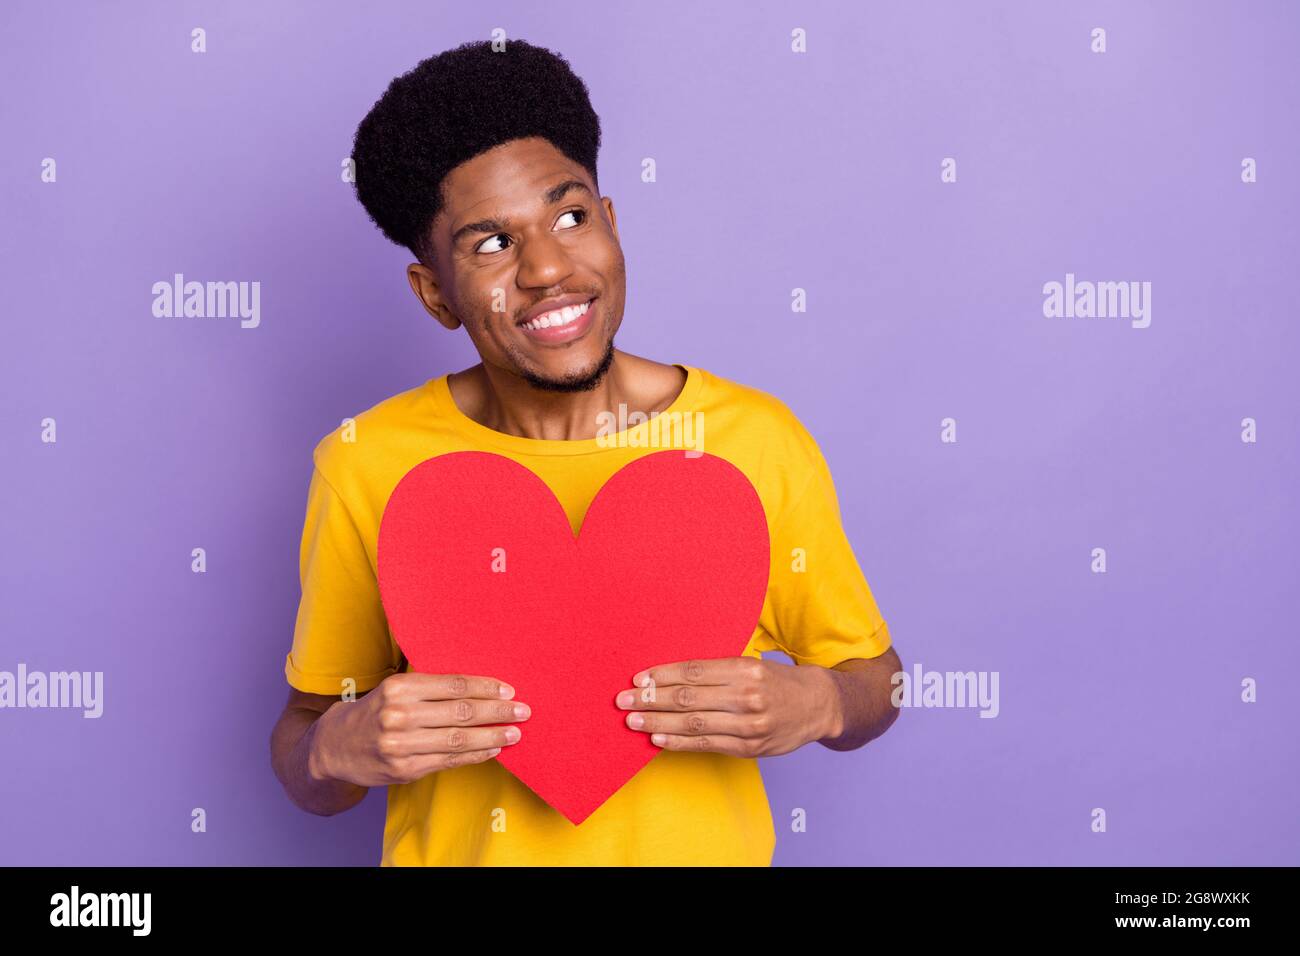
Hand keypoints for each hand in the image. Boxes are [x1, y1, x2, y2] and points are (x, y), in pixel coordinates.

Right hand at [309, 672, 528, 786]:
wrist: (335, 747)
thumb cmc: (375, 711)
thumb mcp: (395, 689)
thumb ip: (431, 687)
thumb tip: (482, 687)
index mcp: (400, 688)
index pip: (453, 685)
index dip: (485, 688)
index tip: (509, 690)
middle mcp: (399, 715)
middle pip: (460, 712)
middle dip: (497, 712)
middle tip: (523, 710)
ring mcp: (401, 745)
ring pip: (458, 739)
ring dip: (492, 736)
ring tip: (514, 733)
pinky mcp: (404, 770)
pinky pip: (448, 761)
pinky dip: (475, 755)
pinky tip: (492, 750)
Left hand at [614, 657, 838, 756]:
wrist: (818, 706)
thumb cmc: (777, 681)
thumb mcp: (752, 664)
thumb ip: (716, 671)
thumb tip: (668, 676)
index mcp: (745, 669)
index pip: (693, 672)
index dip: (662, 675)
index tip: (638, 678)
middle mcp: (747, 696)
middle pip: (688, 697)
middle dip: (651, 699)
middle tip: (623, 700)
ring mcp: (749, 724)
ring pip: (693, 723)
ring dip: (657, 722)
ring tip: (633, 721)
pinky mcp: (750, 748)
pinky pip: (707, 744)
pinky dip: (679, 742)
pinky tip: (658, 738)